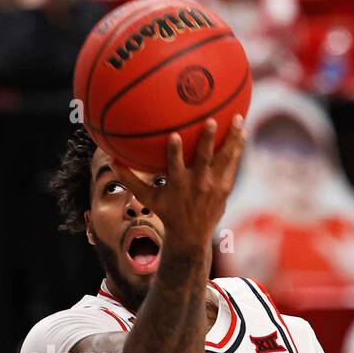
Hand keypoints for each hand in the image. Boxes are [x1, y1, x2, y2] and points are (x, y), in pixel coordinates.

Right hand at [111, 115, 244, 250]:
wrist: (191, 234)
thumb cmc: (167, 211)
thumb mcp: (148, 198)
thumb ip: (131, 180)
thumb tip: (112, 161)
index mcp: (178, 184)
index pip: (175, 165)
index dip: (174, 151)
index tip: (173, 135)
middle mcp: (198, 183)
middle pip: (204, 158)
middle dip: (207, 140)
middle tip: (211, 121)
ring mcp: (214, 185)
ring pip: (225, 158)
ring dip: (232, 138)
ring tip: (238, 118)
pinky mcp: (225, 186)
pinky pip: (233, 163)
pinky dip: (238, 148)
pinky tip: (242, 133)